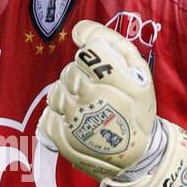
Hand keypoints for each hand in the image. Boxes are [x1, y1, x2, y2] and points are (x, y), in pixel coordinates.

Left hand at [37, 19, 186, 186]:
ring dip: (67, 96)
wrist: (137, 155)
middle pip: (70, 72)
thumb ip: (111, 43)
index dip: (91, 57)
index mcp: (124, 84)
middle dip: (80, 78)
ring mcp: (80, 124)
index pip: (90, 53)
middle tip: (96, 92)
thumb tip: (79, 31)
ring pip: (56, 93)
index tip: (99, 68)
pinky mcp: (64, 141)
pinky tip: (75, 122)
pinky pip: (47, 116)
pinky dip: (58, 116)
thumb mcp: (138, 71)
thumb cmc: (137, 108)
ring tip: (86, 108)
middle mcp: (100, 103)